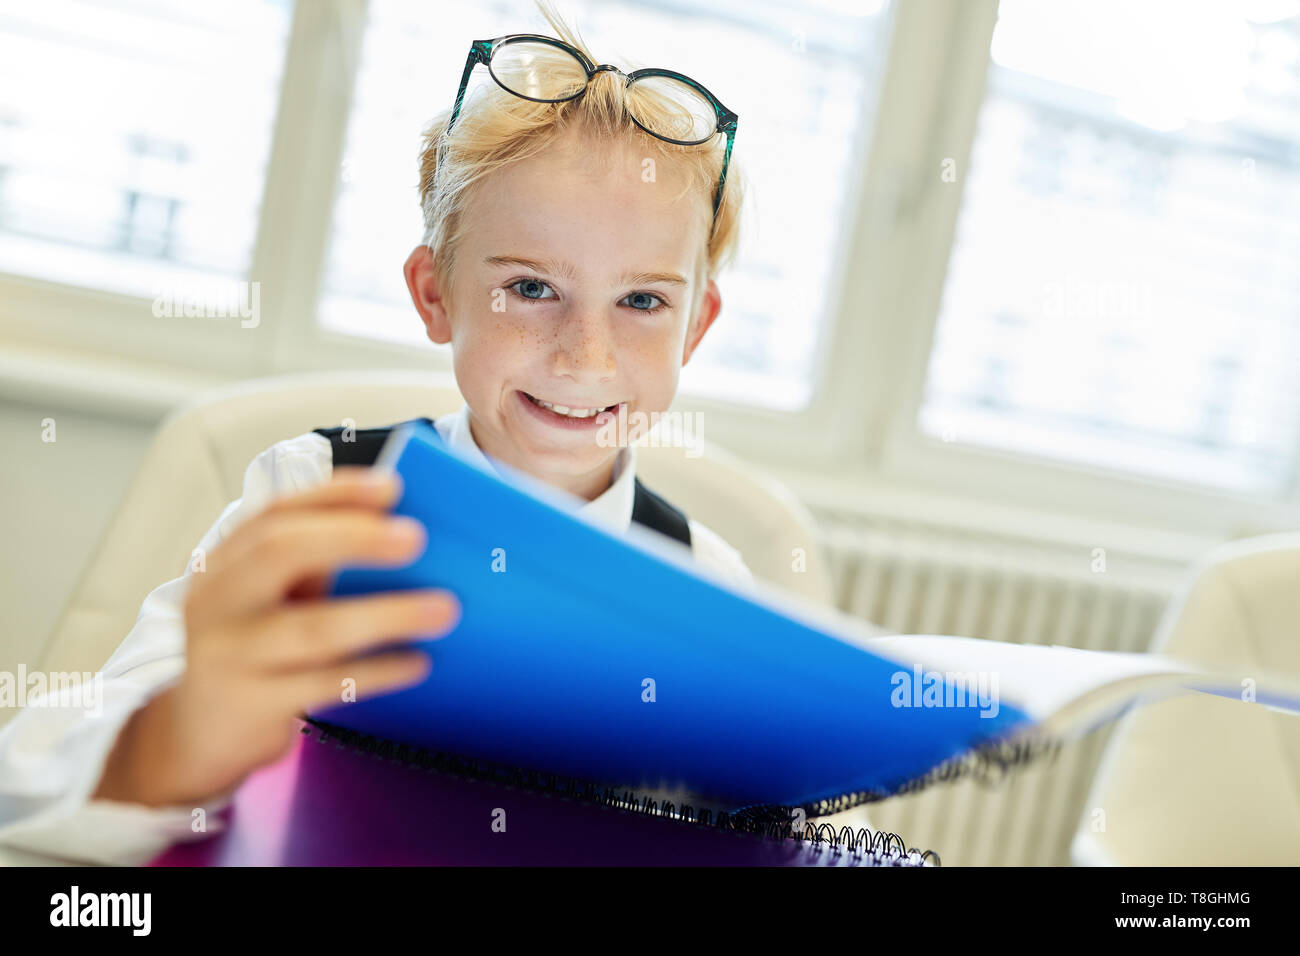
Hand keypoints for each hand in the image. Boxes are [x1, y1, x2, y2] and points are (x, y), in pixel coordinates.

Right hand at [94, 466, 458, 806]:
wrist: (199, 734)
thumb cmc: (255, 649)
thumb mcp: (269, 598)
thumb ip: (314, 565)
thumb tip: (400, 533)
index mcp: (225, 561)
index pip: (276, 512)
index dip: (334, 494)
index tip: (392, 486)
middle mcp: (217, 599)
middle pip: (279, 552)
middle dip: (353, 538)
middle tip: (416, 537)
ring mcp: (229, 653)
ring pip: (313, 627)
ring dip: (386, 614)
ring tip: (444, 609)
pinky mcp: (251, 705)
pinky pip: (326, 683)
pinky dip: (378, 670)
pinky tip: (417, 662)